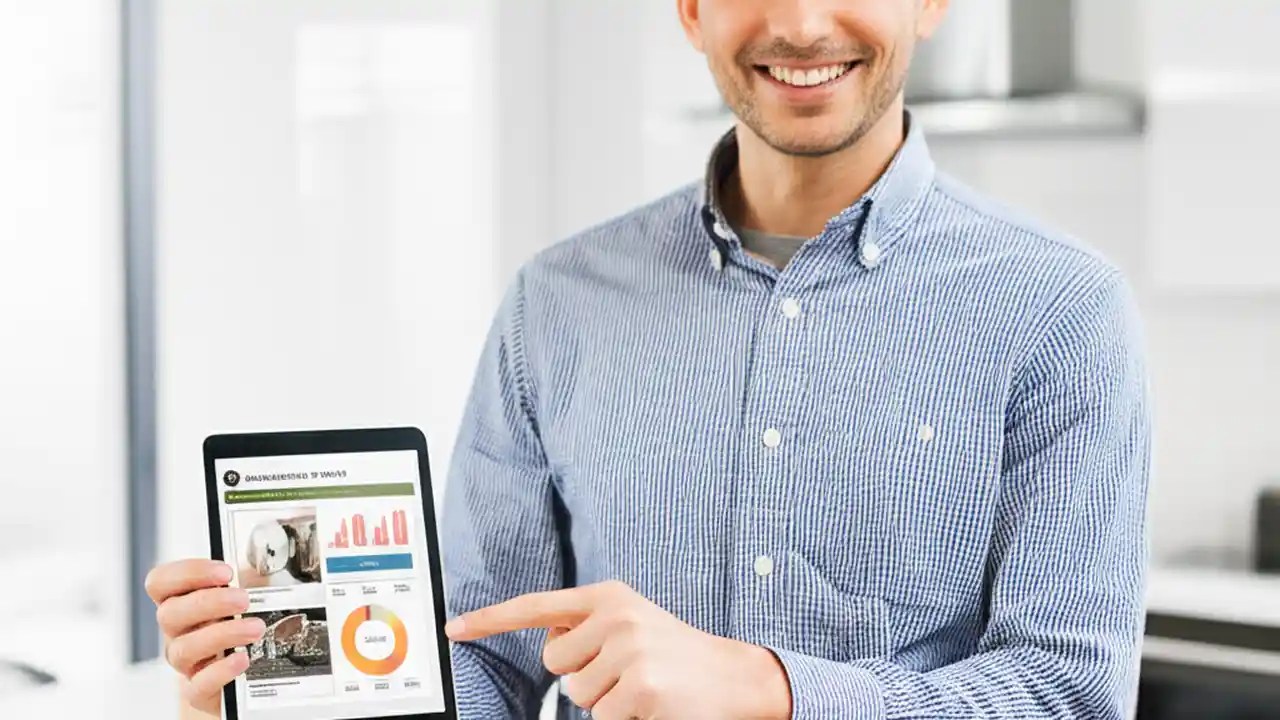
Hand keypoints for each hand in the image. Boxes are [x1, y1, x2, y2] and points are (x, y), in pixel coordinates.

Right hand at [145, 559, 266, 714]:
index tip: (223, 572)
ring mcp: (186, 661)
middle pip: (170, 613)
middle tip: (242, 599)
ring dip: (222, 634)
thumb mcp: (246, 591)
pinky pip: (199, 684)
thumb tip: (266, 558)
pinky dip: (221, 671)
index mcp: (181, 601)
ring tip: (254, 628)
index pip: (160, 582)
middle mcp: (177, 631)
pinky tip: (242, 659)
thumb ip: (248, 573)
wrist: (249, 667)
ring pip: (185, 648)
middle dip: (209, 602)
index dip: (187, 573)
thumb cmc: (241, 622)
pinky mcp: (199, 689)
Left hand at [446, 580, 791, 718]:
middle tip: (626, 672)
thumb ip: (590, 627)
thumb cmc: (675, 656)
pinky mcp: (642, 688)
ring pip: (578, 696)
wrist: (735, 678)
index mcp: (609, 596)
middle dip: (582, 676)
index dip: (491, 620)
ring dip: (606, 702)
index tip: (455, 629)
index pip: (537, 606)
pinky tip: (655, 705)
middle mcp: (617, 616)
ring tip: (644, 687)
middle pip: (555, 663)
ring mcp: (630, 651)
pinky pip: (604, 719)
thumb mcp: (632, 625)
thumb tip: (549, 645)